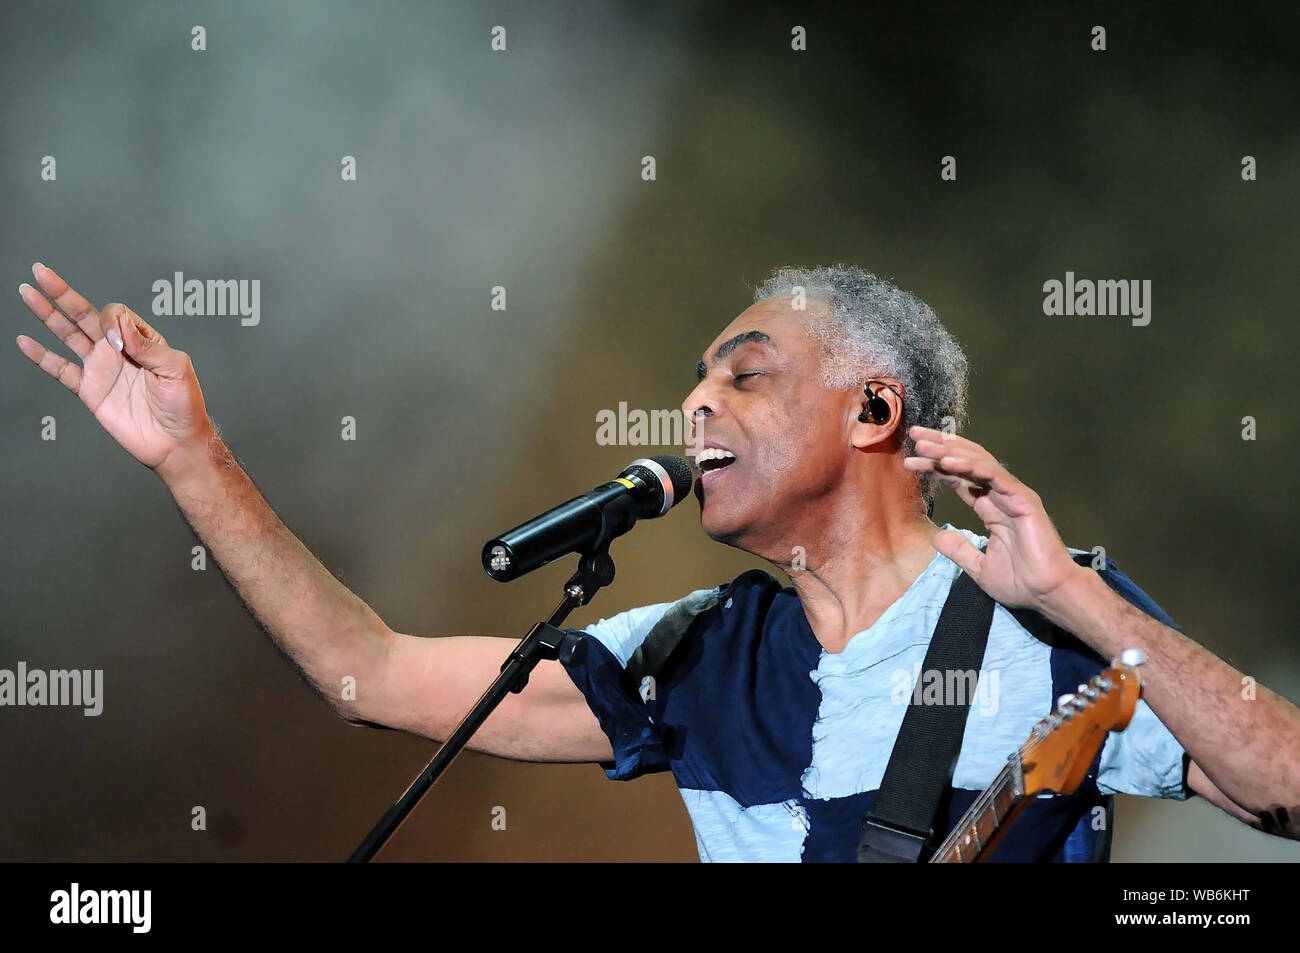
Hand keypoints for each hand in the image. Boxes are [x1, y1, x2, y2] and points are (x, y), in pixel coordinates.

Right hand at [16, 263, 213, 479]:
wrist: (175, 443)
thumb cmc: (184, 406)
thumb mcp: (177, 370)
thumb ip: (149, 347)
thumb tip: (121, 328)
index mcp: (142, 340)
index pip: (116, 315)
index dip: (112, 322)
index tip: (119, 345)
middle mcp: (118, 350)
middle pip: (84, 314)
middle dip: (63, 293)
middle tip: (42, 273)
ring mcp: (101, 368)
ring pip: (67, 334)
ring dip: (47, 315)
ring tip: (28, 294)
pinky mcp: (89, 390)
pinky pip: (60, 369)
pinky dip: (41, 356)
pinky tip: (25, 342)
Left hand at [904, 425, 1082, 609]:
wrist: (1045, 594)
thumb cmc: (1019, 582)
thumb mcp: (978, 567)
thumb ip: (959, 550)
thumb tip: (937, 537)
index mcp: (991, 508)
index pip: (960, 479)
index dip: (937, 466)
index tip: (912, 459)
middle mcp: (1001, 496)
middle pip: (967, 463)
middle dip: (940, 447)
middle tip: (915, 435)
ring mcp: (1013, 494)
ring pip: (978, 464)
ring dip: (949, 452)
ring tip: (924, 446)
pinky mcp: (1023, 499)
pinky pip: (994, 476)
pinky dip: (971, 466)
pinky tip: (948, 461)